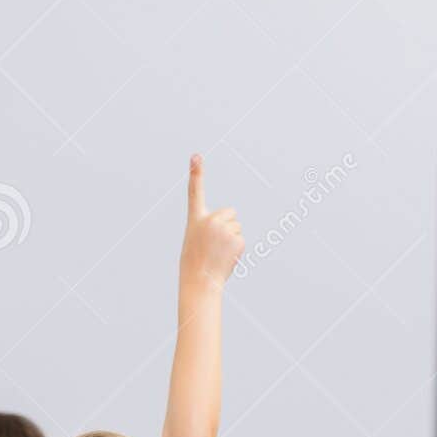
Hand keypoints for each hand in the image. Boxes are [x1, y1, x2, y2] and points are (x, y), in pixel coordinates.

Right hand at [179, 155, 243, 291]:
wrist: (200, 280)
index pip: (195, 191)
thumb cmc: (195, 261)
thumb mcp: (196, 239)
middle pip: (230, 212)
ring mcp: (224, 229)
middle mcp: (209, 220)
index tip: (196, 156)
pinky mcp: (236, 239)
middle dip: (227, 225)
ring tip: (218, 252)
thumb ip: (209, 226)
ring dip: (231, 238)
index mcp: (196, 219)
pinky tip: (225, 257)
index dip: (196, 173)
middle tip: (215, 243)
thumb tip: (228, 224)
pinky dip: (236, 248)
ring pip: (237, 226)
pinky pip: (241, 238)